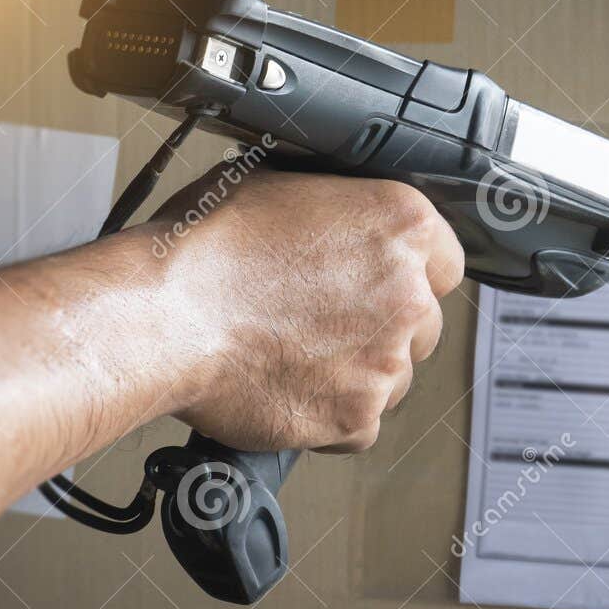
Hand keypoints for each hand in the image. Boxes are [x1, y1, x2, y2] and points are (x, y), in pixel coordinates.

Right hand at [150, 166, 463, 452]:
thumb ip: (329, 205)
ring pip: (396, 377)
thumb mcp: (275, 184)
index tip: (383, 282)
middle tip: (325, 321)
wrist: (162, 319)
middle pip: (423, 321)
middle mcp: (406, 293)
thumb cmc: (204, 250)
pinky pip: (362, 424)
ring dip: (360, 372)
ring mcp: (386, 361)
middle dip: (382, 325)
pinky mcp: (355, 417)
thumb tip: (331, 211)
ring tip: (298, 356)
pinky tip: (290, 389)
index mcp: (400, 224)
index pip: (445, 258)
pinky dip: (331, 416)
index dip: (409, 272)